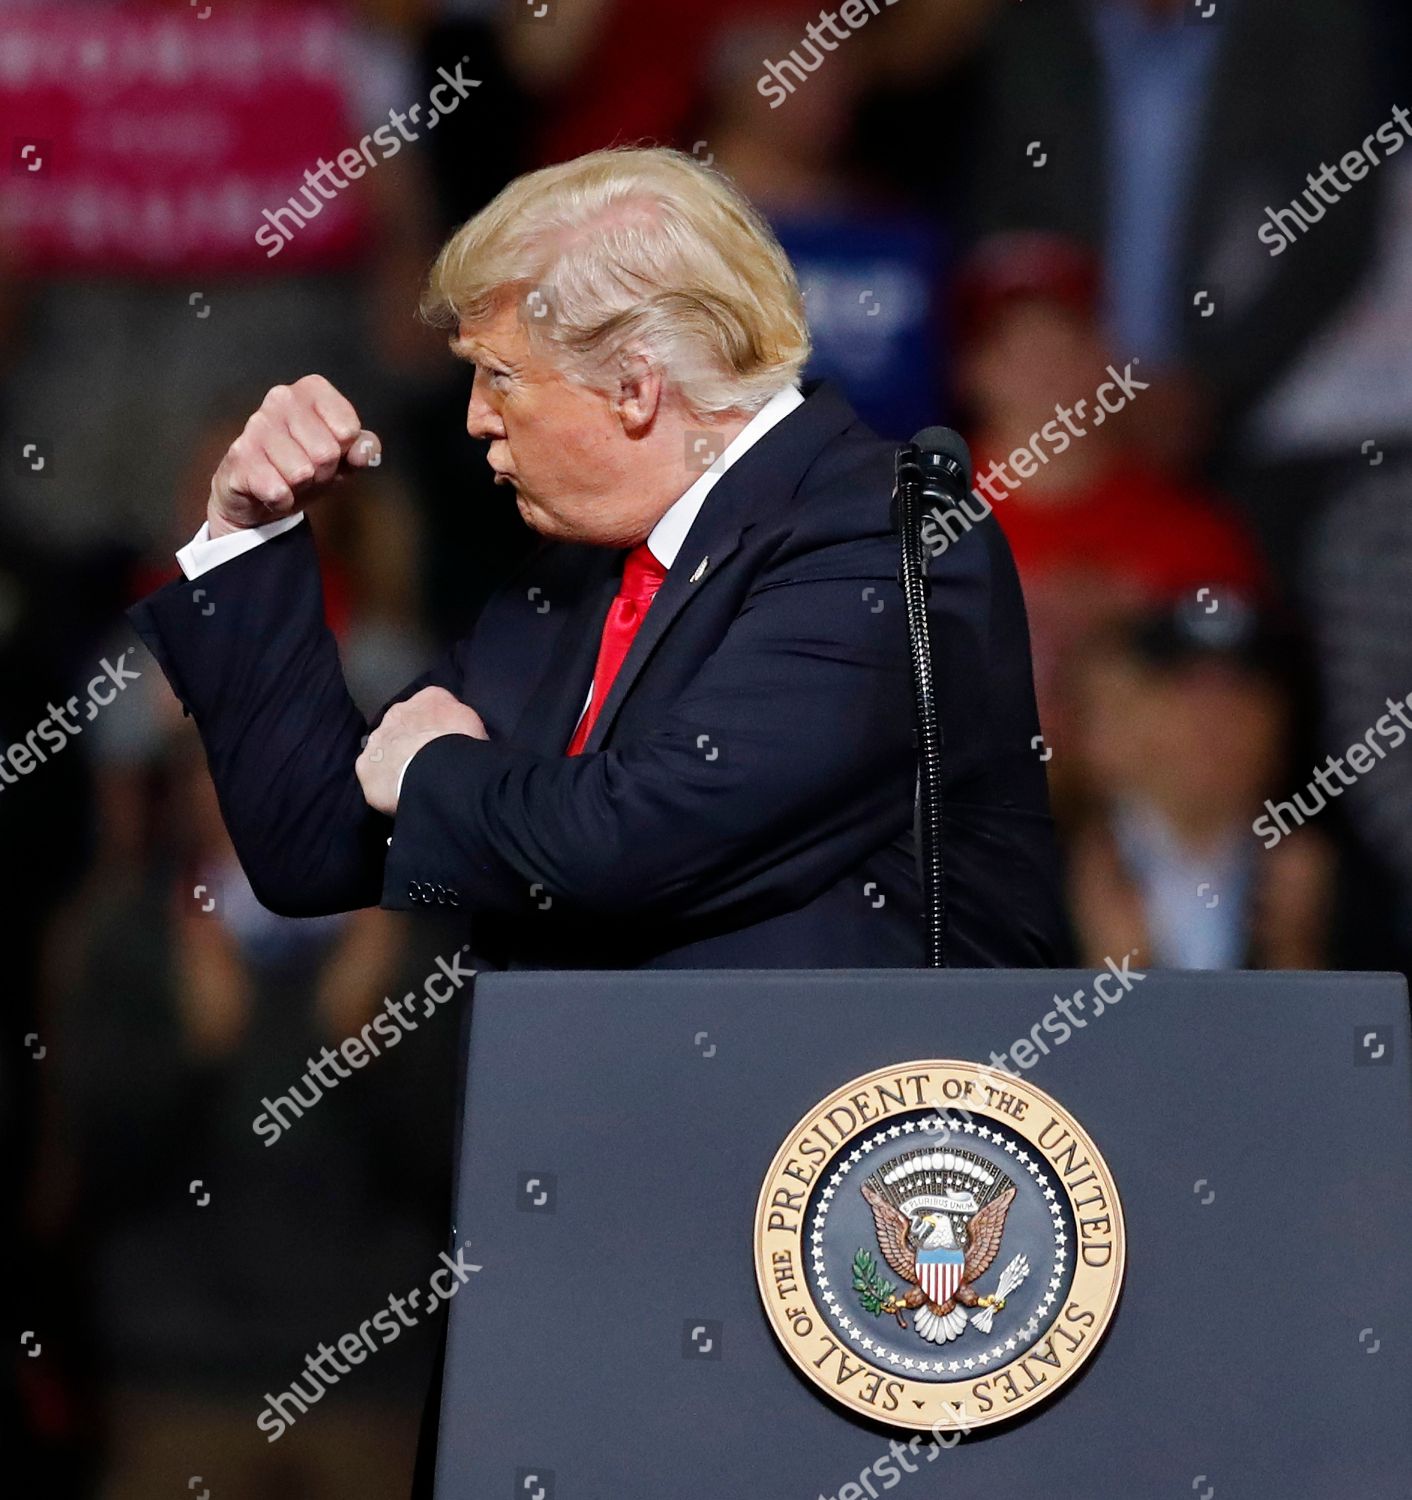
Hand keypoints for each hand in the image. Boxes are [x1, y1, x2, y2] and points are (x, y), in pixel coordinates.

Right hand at [208, 374, 381, 536]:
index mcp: (312, 390)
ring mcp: (257, 424)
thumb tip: (364, 451)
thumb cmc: (307, 466)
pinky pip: (278, 490)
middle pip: (326, 453)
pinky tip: (272, 490)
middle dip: (323, 473)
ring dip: (300, 487)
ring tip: (288, 478)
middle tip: (309, 470)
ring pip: (301, 472)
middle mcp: (281, 397)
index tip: (331, 452)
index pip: (348, 430)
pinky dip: (282, 500)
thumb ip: (364, 449)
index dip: (345, 452)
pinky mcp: (240, 454)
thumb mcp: (345, 457)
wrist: (261, 493)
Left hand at [356, 687, 487, 815]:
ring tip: (413, 780)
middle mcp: (398, 712)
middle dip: (413, 740)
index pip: (435, 704)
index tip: (450, 741)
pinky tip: (397, 794)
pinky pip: (373, 774)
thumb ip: (462, 720)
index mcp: (430, 698)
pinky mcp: (365, 767)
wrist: (436, 770)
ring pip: (385, 748)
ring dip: (396, 759)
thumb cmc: (463, 744)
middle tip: (430, 762)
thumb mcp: (475, 723)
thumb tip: (459, 731)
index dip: (442, 724)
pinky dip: (383, 783)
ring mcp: (377, 739)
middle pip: (405, 724)